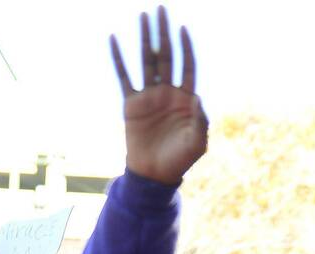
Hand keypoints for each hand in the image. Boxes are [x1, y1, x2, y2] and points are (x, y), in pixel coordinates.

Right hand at [110, 6, 207, 185]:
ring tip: (143, 16)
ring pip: (146, 61)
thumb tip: (198, 98)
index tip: (182, 29)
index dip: (186, 48)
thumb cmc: (179, 161)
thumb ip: (200, 121)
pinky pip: (124, 77)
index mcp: (185, 99)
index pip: (187, 66)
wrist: (154, 176)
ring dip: (144, 39)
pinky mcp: (131, 104)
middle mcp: (167, 92)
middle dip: (164, 33)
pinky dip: (118, 59)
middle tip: (160, 9)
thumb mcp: (196, 144)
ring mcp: (149, 96)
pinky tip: (114, 39)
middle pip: (166, 56)